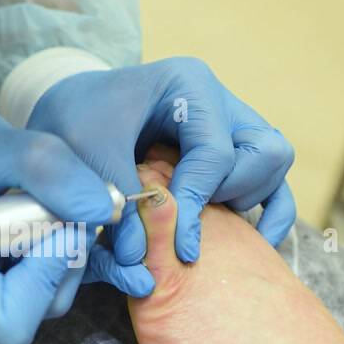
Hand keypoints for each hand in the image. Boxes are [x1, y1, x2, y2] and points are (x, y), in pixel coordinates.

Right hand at [0, 97, 117, 343]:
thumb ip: (50, 172)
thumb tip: (103, 210)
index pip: (13, 320)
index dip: (48, 276)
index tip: (60, 220)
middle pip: (39, 308)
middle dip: (65, 256)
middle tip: (67, 202)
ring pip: (47, 294)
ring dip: (63, 248)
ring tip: (45, 200)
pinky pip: (40, 281)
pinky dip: (54, 248)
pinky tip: (43, 212)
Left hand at [28, 57, 295, 285]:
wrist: (68, 115)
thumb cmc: (75, 123)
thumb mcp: (88, 155)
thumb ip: (118, 200)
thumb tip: (139, 259)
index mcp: (189, 85)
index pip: (215, 153)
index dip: (197, 204)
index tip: (178, 248)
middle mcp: (219, 102)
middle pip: (266, 152)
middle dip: (229, 193)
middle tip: (187, 215)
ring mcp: (233, 126)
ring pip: (275, 166)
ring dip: (245, 201)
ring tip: (200, 218)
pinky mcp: (234, 155)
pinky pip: (274, 183)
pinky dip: (270, 214)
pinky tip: (257, 246)